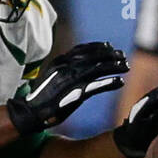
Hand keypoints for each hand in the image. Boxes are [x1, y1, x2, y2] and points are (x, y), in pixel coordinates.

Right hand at [7, 42, 128, 134]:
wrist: (32, 111)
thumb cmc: (42, 96)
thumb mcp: (52, 76)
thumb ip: (66, 70)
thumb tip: (80, 67)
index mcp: (60, 61)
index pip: (82, 49)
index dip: (98, 47)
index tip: (109, 46)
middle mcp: (67, 67)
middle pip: (94, 56)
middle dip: (110, 55)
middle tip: (122, 55)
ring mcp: (72, 80)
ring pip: (98, 68)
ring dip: (114, 66)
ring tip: (125, 67)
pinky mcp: (77, 94)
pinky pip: (98, 86)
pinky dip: (110, 82)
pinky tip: (119, 82)